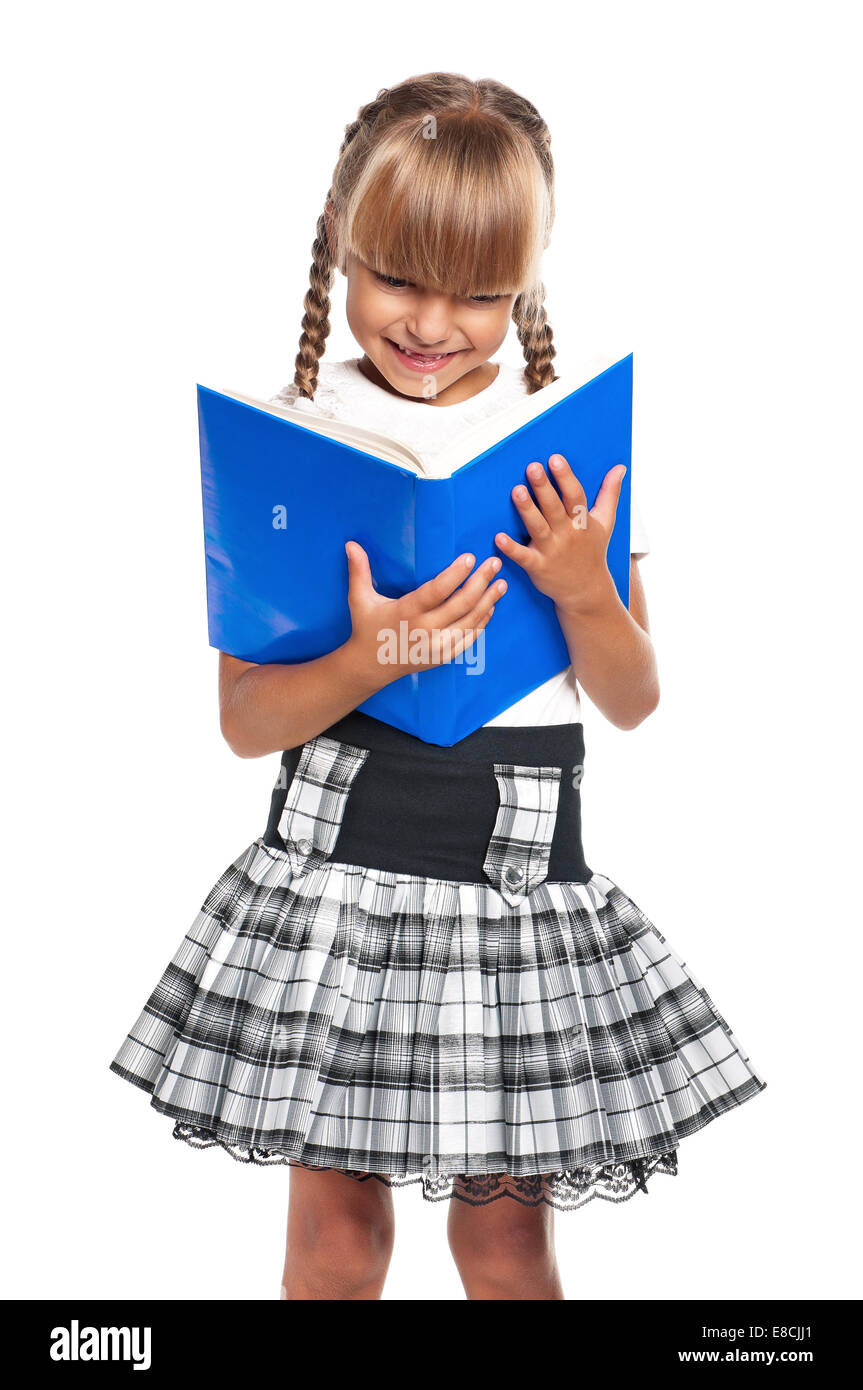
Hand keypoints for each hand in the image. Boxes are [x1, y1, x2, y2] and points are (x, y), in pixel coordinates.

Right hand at [342, 541, 506, 688]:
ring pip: (470, 621)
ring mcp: (437, 645)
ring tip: (501, 583)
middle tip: (494, 563)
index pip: (436, 590)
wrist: (371, 667)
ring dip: (488, 601)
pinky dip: (482, 622)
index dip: (455, 574)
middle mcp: (425, 629)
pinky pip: (469, 638)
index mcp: (406, 611)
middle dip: (481, 582)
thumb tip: (351, 544)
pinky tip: (490, 607)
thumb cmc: (367, 628)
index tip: (470, 557)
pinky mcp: (444, 656)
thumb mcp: (359, 599)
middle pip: (460, 604)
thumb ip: (358, 571)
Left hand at [495, 456, 625, 615]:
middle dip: (544, 488)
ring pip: (538, 527)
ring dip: (527, 510)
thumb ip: (610, 493)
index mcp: (582, 521)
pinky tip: (499, 537)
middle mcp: (567, 534)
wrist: (586, 591)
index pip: (574, 496)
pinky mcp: (538, 567)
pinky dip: (512, 548)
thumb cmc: (593, 551)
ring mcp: (552, 551)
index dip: (566, 477)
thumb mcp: (606, 522)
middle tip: (532, 467)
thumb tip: (620, 467)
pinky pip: (523, 557)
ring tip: (517, 491)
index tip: (555, 459)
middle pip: (554, 508)